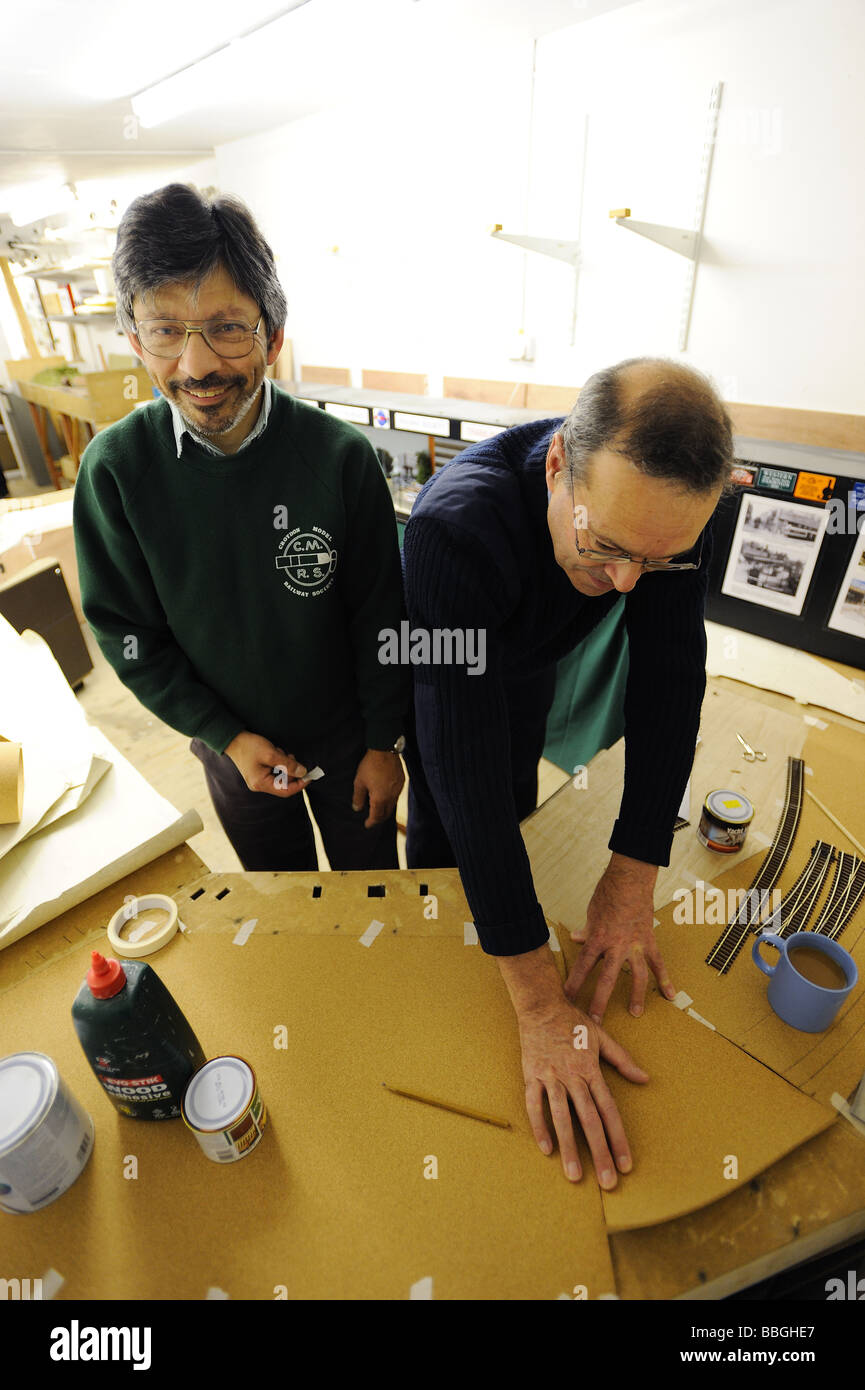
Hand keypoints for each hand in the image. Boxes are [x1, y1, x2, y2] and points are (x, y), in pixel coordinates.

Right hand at [224, 730, 306, 797]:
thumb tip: (303, 772)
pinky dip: (279, 764)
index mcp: (261, 783)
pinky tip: (275, 753)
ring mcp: (258, 780)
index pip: (286, 791)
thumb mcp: (271, 754)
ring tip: (280, 752)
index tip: (310, 776)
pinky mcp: (259, 774)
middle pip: (284, 784)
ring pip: (280, 777)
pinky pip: (274, 772)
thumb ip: (288, 764)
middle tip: (291, 757)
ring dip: (285, 765)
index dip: (300, 784)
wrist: (233, 739)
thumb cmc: (250, 746)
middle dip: (291, 771)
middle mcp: (259, 785)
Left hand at [352, 749, 403, 827]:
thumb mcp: (359, 782)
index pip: (376, 816)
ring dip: (385, 809)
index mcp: (380, 798)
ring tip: (378, 807)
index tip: (367, 825)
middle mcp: (391, 796)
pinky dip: (390, 799)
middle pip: (386, 813)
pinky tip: (385, 794)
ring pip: (392, 804)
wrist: (385, 750)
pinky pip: (396, 795)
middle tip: (373, 819)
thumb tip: (357, 808)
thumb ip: (358, 797)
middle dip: (379, 818)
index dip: (371, 822)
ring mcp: (398, 789)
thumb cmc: (370, 766)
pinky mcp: (402, 782)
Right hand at [499, 946, 647, 1186]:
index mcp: (591, 1070)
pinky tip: (546, 1150)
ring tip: (576, 1175)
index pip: (609, 1111)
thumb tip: (645, 1078)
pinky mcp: (531, 1075)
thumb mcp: (602, 1038)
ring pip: (561, 1117)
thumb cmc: (573, 1022)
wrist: (541, 1005)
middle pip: (589, 1120)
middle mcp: (572, 1077)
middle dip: (600, 1153)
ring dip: (569, 1148)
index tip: (626, 1164)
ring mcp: (550, 1077)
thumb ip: (622, 1060)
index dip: (618, 1139)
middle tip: (608, 1182)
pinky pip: (534, 1105)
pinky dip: (540, 1127)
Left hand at [565, 852, 674, 1022]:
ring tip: (635, 1013)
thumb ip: (586, 930)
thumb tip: (575, 938)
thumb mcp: (591, 913)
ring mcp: (635, 945)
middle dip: (600, 1000)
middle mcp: (617, 946)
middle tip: (595, 1019)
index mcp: (598, 939)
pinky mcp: (650, 942)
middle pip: (608, 978)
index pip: (583, 965)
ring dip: (637, 996)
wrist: (631, 880)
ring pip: (637, 975)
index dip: (574, 983)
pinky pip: (658, 963)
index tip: (566, 999)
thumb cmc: (608, 894)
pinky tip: (670, 996)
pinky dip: (665, 979)